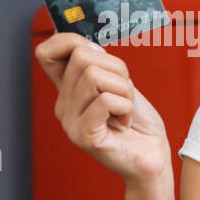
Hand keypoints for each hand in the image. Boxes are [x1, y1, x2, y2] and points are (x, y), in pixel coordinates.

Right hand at [35, 33, 170, 181]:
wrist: (153, 158)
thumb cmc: (139, 123)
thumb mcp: (121, 85)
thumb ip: (102, 66)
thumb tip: (86, 45)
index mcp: (68, 90)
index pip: (46, 52)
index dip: (70, 42)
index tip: (99, 55)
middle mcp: (63, 105)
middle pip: (82, 57)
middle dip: (117, 70)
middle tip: (125, 95)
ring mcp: (70, 122)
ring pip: (94, 76)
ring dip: (124, 90)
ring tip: (125, 111)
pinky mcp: (85, 137)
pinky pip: (105, 100)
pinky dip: (125, 107)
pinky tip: (124, 123)